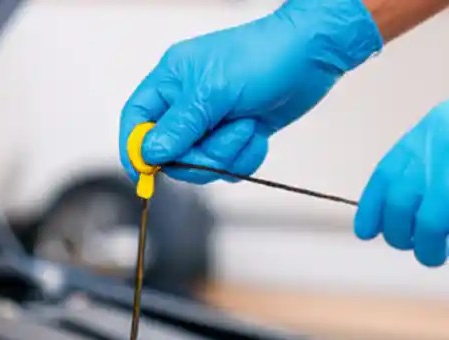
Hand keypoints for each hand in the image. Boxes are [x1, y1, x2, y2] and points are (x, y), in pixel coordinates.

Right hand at [119, 0, 380, 184]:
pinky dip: (245, 156)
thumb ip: (179, 125)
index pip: (136, 120)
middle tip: (221, 138)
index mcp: (171, 81)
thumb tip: (150, 153)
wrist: (312, 55)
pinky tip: (257, 132)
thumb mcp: (215, 90)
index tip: (144, 174)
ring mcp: (211, 122)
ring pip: (201, 164)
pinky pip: (227, 166)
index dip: (136, 149)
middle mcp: (186, 103)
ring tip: (247, 124)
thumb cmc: (264, 56)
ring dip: (226, 153)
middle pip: (169, 153)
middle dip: (198, 155)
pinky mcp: (234, 137)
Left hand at [355, 54, 448, 266]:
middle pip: (399, 211)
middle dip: (401, 236)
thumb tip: (406, 200)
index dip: (372, 210)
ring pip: (425, 235)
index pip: (385, 177)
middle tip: (417, 244)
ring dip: (431, 252)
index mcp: (432, 130)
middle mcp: (440, 154)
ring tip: (445, 250)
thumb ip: (435, 157)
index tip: (367, 231)